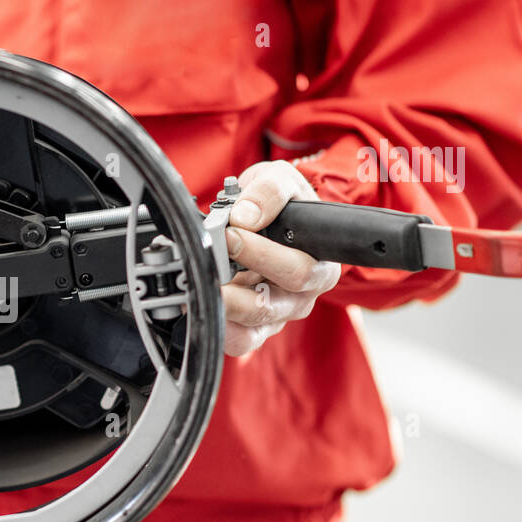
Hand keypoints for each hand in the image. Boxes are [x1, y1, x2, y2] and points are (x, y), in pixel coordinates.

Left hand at [220, 160, 340, 356]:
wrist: (266, 220)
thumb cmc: (282, 206)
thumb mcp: (282, 181)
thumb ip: (269, 191)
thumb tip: (245, 216)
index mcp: (320, 266)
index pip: (299, 270)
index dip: (263, 256)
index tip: (232, 234)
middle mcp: (302, 296)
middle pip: (271, 302)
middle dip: (233, 278)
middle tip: (210, 254)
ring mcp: (278, 315)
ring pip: (252, 324)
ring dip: (222, 303)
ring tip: (201, 280)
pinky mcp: (256, 330)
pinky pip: (239, 340)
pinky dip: (218, 325)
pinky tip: (202, 302)